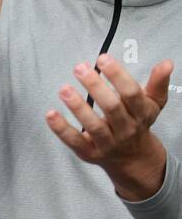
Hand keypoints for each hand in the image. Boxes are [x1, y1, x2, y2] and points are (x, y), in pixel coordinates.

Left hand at [46, 54, 172, 200]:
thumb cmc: (138, 122)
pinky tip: (50, 113)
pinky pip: (74, 141)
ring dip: (78, 107)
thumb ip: (158, 83)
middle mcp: (126, 129)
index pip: (131, 93)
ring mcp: (107, 142)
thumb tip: (167, 62)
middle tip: (79, 68)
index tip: (102, 58)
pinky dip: (61, 128)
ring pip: (94, 126)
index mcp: (141, 113)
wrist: (134, 159)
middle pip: (112, 107)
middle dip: (95, 87)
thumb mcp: (152, 104)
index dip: (118, 75)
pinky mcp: (89, 152)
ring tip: (64, 89)